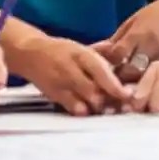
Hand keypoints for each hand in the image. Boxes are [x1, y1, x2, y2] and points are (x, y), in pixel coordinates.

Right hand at [14, 36, 129, 115]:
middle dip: (110, 101)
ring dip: (99, 109)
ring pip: (84, 103)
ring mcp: (62, 84)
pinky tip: (91, 110)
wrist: (30, 53)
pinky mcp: (55, 95)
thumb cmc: (61, 51)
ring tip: (109, 110)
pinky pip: (73, 109)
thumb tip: (125, 58)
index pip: (101, 72)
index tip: (128, 95)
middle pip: (94, 91)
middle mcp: (71, 69)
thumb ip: (102, 55)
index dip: (115, 86)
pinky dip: (85, 112)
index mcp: (81, 54)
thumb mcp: (81, 48)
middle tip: (124, 107)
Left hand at [93, 0, 158, 82]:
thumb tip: (92, 53)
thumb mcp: (131, 23)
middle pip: (131, 72)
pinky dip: (149, 86)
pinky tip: (141, 90)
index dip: (107, 64)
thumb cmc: (154, 14)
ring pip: (147, 80)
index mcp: (139, 34)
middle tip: (109, 87)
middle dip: (119, 80)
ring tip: (123, 94)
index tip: (100, 71)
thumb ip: (115, 41)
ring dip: (134, 87)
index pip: (118, 55)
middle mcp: (153, 47)